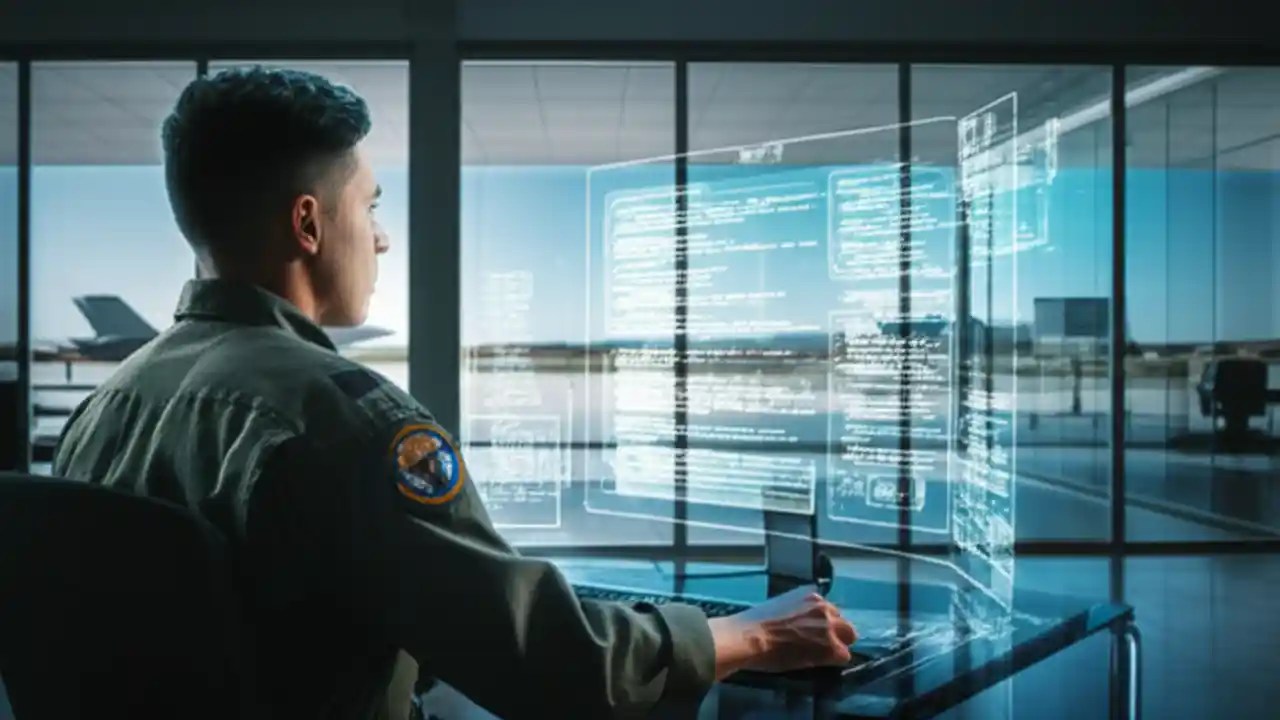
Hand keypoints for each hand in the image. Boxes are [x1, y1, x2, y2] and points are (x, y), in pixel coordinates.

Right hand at [708, 585, 856, 677]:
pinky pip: (843, 656)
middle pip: (844, 623)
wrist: (750, 636)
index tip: (812, 633)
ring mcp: (829, 626)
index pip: (829, 610)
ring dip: (836, 647)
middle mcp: (824, 607)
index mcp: (810, 595)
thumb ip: (797, 611)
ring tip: (819, 656)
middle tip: (820, 646)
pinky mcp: (831, 646)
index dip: (822, 624)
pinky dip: (833, 661)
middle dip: (836, 634)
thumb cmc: (755, 623)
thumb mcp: (779, 606)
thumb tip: (801, 622)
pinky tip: (818, 664)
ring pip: (848, 638)